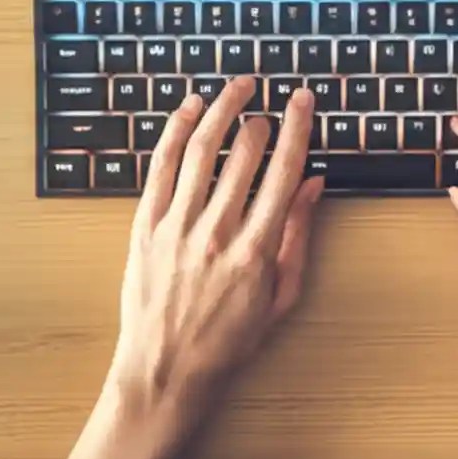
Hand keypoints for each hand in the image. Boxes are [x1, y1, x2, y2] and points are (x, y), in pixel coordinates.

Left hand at [63, 77, 323, 458]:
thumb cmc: (228, 340)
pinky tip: (190, 109)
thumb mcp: (282, 295)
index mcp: (257, 250)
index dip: (296, 128)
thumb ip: (299, 235)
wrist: (165, 372)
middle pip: (243, 154)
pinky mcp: (145, 227)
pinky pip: (160, 167)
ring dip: (222, 110)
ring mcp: (176, 227)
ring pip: (201, 151)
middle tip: (269, 100)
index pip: (283, 171)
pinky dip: (175, 131)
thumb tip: (313, 184)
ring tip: (237, 87)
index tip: (302, 100)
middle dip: (261, 117)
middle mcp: (217, 232)